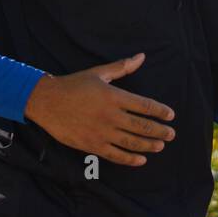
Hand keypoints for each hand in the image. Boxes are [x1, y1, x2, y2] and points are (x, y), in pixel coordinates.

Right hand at [23, 52, 174, 166]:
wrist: (46, 102)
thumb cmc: (73, 85)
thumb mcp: (98, 73)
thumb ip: (122, 67)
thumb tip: (141, 57)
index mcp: (114, 96)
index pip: (144, 105)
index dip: (160, 111)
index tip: (170, 115)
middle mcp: (110, 115)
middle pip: (142, 126)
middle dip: (160, 131)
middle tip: (171, 134)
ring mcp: (101, 132)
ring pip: (132, 142)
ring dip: (149, 145)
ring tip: (160, 146)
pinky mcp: (92, 145)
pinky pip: (115, 155)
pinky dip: (130, 159)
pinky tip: (141, 159)